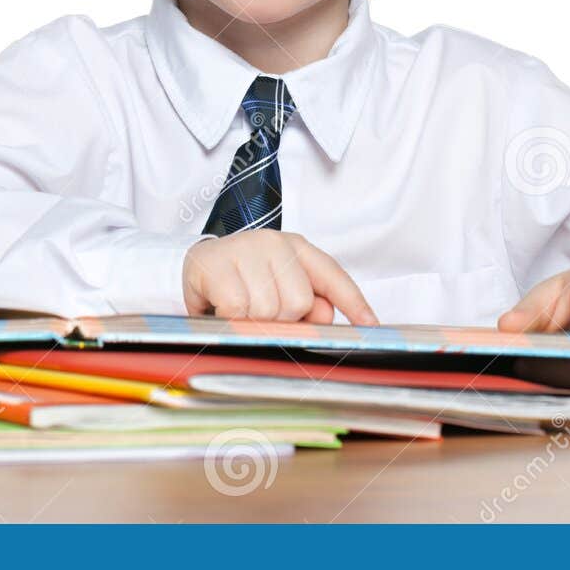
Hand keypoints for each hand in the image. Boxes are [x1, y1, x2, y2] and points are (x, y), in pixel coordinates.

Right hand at [182, 230, 377, 324]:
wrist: (197, 264)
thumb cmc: (245, 280)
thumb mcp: (280, 287)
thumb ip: (310, 302)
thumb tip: (324, 316)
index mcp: (297, 247)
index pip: (333, 276)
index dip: (355, 303)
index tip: (371, 327)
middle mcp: (274, 242)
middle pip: (298, 302)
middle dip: (282, 318)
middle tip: (261, 312)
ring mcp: (244, 249)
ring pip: (266, 309)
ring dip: (253, 320)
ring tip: (241, 308)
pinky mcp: (216, 263)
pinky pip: (236, 309)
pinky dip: (230, 318)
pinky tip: (222, 307)